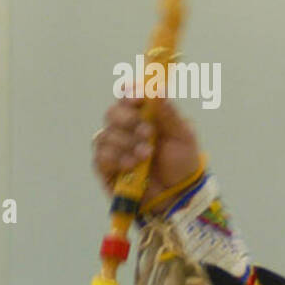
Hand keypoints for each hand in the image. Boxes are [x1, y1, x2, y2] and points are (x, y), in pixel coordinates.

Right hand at [92, 94, 201, 209]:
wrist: (180, 195)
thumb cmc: (183, 164)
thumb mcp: (183, 136)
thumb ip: (169, 114)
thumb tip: (158, 88)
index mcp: (145, 117)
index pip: (128, 98)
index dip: (129, 94)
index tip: (137, 97)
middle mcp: (126, 130)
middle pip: (112, 113)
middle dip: (128, 120)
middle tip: (148, 132)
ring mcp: (114, 149)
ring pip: (106, 135)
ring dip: (127, 143)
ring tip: (147, 155)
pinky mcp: (106, 169)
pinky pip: (101, 157)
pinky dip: (118, 158)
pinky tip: (134, 165)